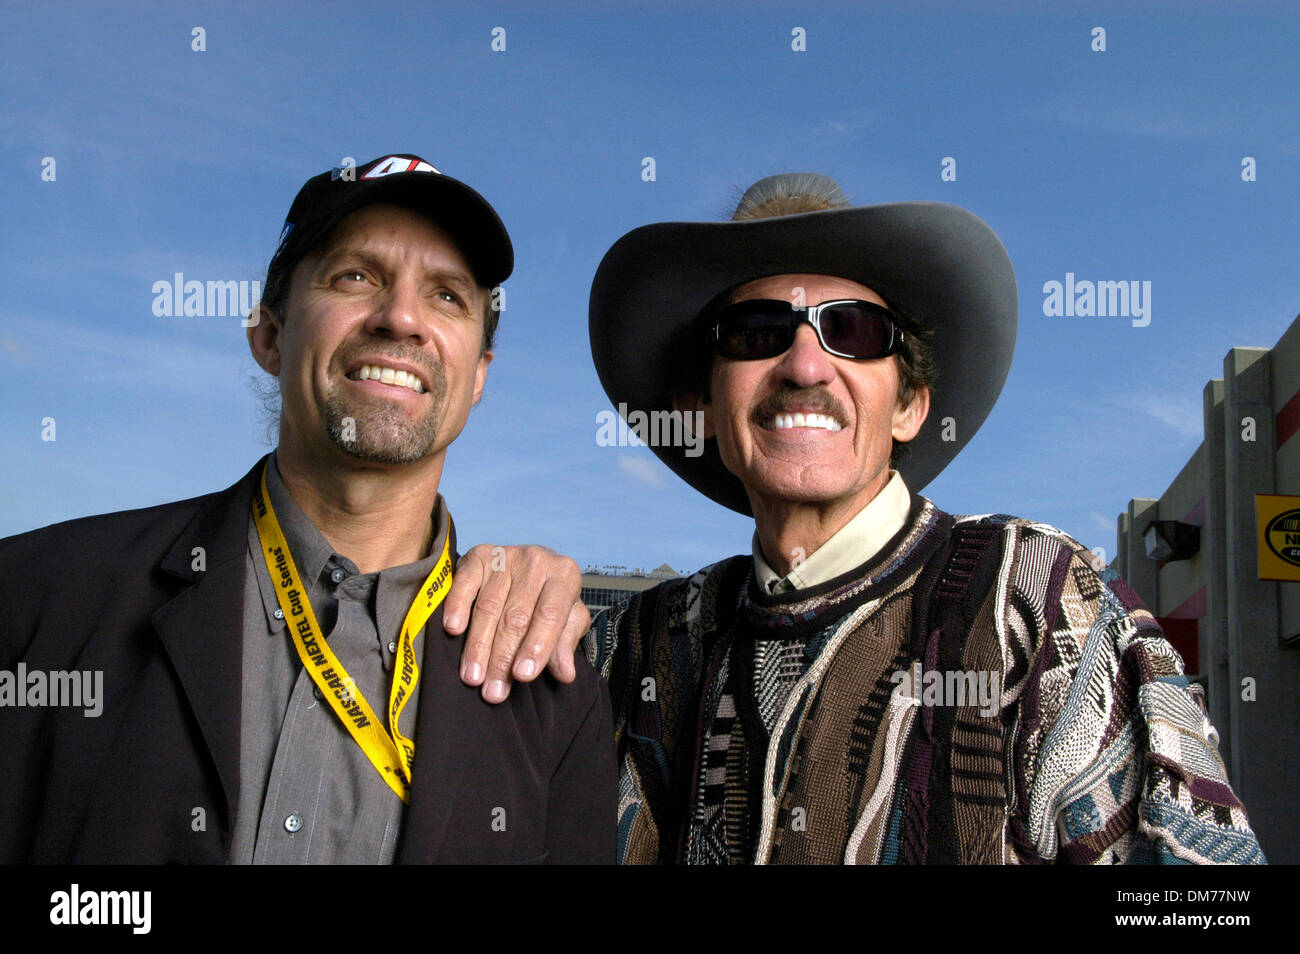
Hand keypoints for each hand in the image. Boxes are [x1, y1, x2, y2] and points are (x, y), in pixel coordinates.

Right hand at [443, 544, 589, 702]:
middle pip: (516, 616)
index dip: (536, 647)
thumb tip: (565, 673)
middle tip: (492, 690)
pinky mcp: (479, 555)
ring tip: (472, 676)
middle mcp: (536, 560)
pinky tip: (453, 629)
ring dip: (478, 646)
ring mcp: (506, 556)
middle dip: (502, 658)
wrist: (533, 565)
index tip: (522, 676)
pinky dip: (457, 605)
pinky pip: (464, 582)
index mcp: (564, 574)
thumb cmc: (550, 599)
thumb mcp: (568, 619)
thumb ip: (565, 644)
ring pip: (488, 607)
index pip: (550, 615)